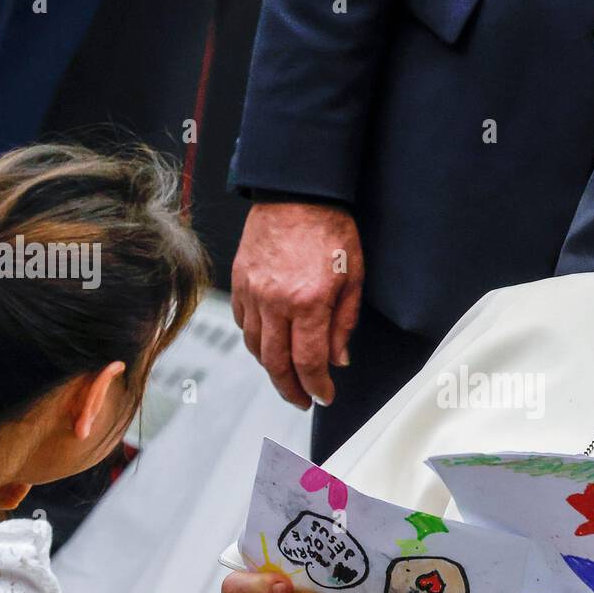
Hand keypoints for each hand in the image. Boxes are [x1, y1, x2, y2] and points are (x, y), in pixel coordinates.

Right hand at [231, 201, 362, 408]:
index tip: (323, 396)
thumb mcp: (354, 278)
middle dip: (290, 389)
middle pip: (276, 364)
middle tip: (302, 400)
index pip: (308, 362)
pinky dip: (256, 341)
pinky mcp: (239, 282)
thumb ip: (344, 323)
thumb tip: (338, 359)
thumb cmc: (330, 229)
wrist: (296, 192)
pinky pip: (244, 323)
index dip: (316, 387)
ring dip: (271, 368)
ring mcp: (253, 292)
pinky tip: (270, 344)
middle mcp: (275, 302)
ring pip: (255, 347)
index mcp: (308, 302)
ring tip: (288, 376)